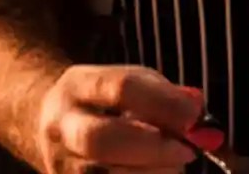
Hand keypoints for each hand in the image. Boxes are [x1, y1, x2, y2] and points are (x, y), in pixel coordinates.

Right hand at [36, 65, 202, 173]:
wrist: (51, 126)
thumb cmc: (106, 104)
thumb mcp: (131, 84)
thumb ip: (164, 96)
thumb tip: (198, 118)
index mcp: (78, 87)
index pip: (120, 89)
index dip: (162, 104)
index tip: (194, 116)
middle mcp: (62, 126)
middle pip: (99, 140)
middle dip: (151, 148)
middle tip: (186, 151)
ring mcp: (59, 163)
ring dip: (151, 172)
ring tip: (173, 165)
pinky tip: (156, 173)